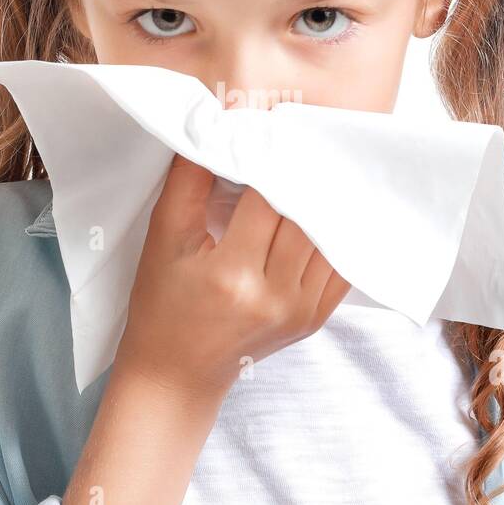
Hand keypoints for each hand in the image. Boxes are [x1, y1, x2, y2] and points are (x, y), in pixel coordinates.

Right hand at [111, 153, 350, 399]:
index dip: (273, 160)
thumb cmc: (163, 305)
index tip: (272, 130)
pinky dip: (337, 235)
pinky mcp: (315, 319)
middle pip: (305, 216)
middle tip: (302, 138)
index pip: (270, 199)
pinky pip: (340, 267)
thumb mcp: (163, 240)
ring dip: (323, 201)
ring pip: (328, 238)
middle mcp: (275, 295)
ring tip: (317, 167)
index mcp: (232, 275)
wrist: (178, 374)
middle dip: (301, 175)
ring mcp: (301, 311)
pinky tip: (331, 208)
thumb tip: (215, 130)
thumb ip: (188, 183)